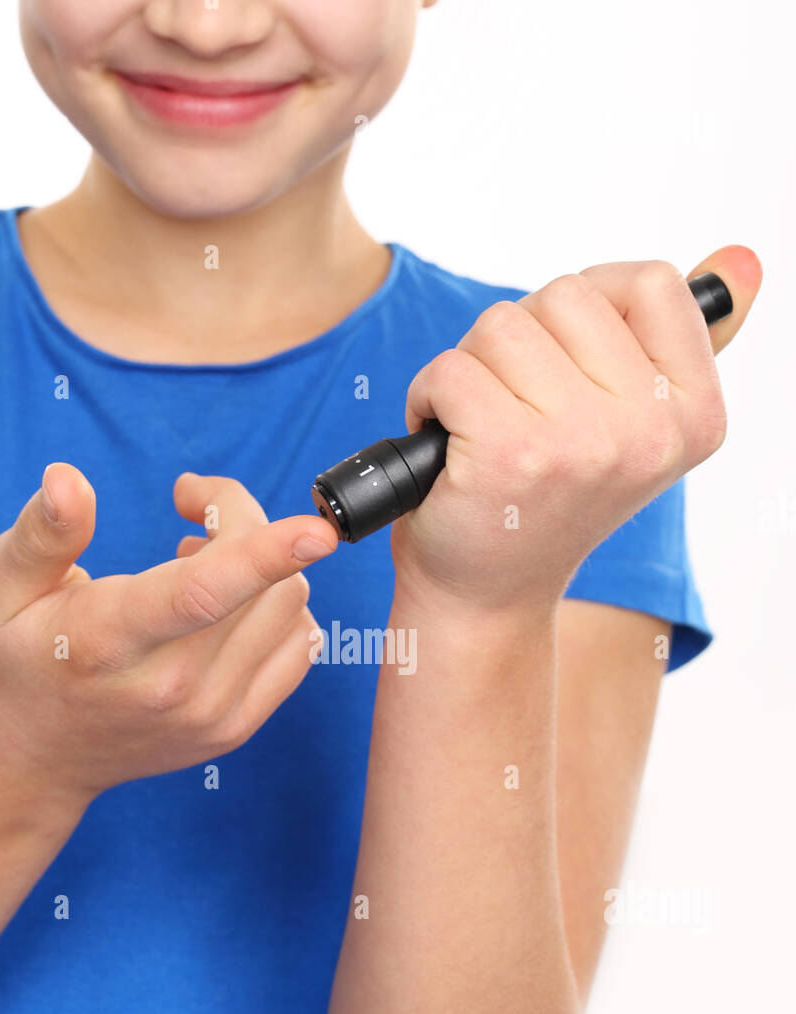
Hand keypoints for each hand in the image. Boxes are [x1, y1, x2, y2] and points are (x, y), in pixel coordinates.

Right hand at [0, 465, 336, 804]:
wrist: (31, 760)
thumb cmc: (16, 656)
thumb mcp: (3, 586)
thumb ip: (42, 532)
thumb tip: (68, 478)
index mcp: (109, 644)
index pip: (201, 596)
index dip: (263, 555)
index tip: (316, 529)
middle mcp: (171, 689)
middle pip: (264, 588)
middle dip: (243, 522)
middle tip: (191, 510)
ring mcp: (211, 717)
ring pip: (291, 610)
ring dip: (264, 566)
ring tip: (196, 560)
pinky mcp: (236, 729)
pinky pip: (300, 648)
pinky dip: (278, 607)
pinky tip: (227, 603)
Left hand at [392, 246, 761, 612]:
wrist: (490, 596)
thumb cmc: (548, 497)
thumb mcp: (631, 420)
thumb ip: (682, 340)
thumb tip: (743, 256)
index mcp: (696, 415)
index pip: (651, 283)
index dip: (588, 311)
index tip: (570, 370)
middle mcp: (652, 432)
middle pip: (566, 294)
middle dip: (523, 340)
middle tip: (518, 410)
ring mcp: (585, 444)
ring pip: (502, 324)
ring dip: (474, 367)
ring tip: (484, 428)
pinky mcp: (512, 454)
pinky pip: (451, 369)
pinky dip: (430, 397)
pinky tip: (448, 444)